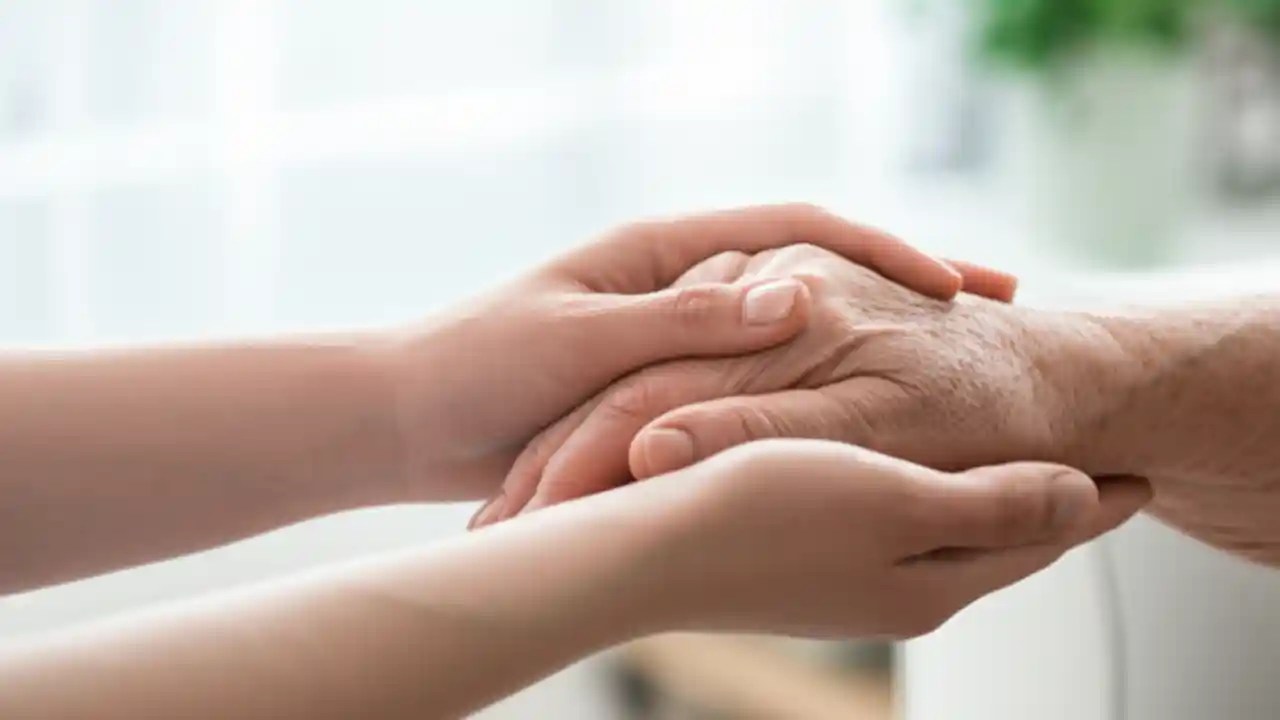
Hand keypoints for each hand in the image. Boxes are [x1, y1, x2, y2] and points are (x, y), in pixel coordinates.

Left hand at [389, 205, 1013, 500]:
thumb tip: (793, 293)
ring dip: (864, 352)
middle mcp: (677, 292)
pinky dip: (806, 409)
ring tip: (950, 376)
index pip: (798, 230)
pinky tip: (856, 437)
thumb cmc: (479, 368)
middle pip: (814, 277)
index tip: (954, 285)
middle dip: (896, 292)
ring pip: (790, 343)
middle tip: (986, 314)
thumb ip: (685, 323)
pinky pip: (751, 397)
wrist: (407, 421)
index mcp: (662, 257)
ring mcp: (674, 346)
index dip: (882, 250)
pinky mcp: (660, 397)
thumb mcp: (586, 339)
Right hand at [581, 440, 1149, 638]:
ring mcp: (847, 580)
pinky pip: (898, 532)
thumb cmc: (757, 512)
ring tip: (1027, 483)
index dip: (1093, 504)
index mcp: (928, 577)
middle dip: (1051, 515)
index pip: (1037, 537)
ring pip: (948, 540)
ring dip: (993, 510)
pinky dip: (932, 506)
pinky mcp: (804, 561)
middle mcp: (894, 588)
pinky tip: (920, 489)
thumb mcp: (891, 497)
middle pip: (998, 548)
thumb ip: (991, 502)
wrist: (636, 553)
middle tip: (1099, 483)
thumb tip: (1081, 499)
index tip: (1142, 476)